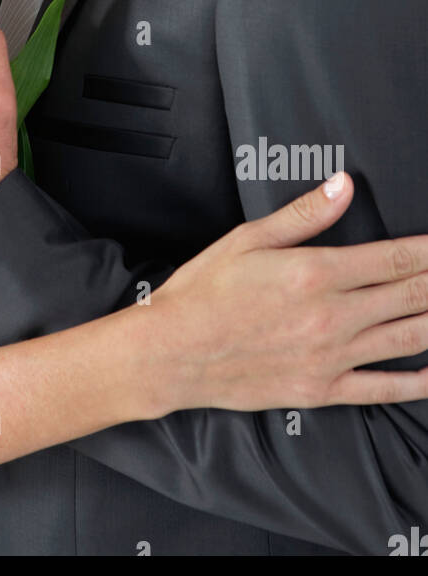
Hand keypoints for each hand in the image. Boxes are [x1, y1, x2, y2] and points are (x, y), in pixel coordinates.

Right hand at [148, 173, 427, 414]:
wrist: (172, 352)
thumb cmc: (204, 292)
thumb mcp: (248, 239)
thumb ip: (303, 215)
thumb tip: (343, 186)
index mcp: (315, 272)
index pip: (394, 257)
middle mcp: (331, 316)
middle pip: (411, 296)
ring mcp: (331, 357)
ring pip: (407, 339)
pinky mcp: (322, 390)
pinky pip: (382, 388)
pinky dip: (417, 382)